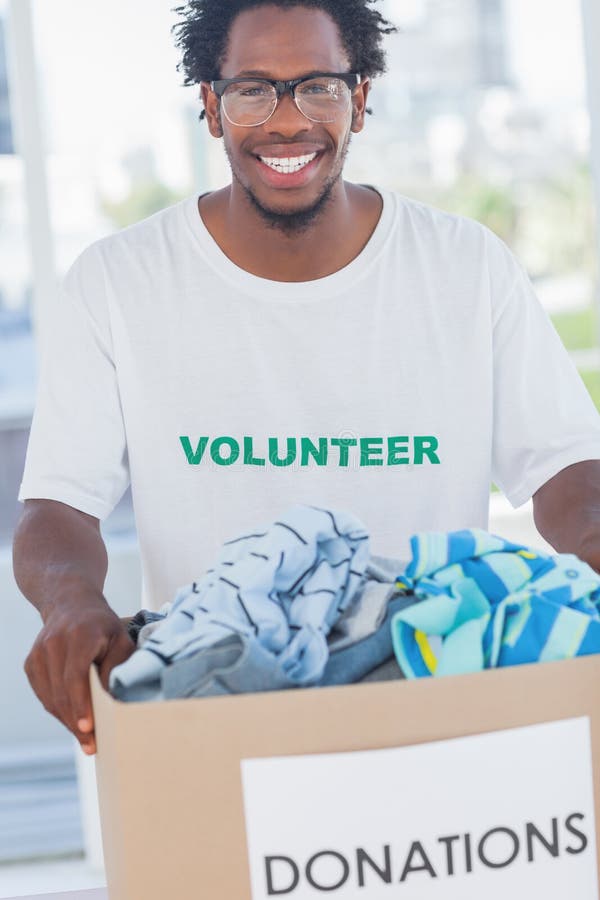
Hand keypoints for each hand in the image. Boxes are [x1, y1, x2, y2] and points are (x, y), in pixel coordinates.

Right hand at [24, 594, 134, 754]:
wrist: (71, 604)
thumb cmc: (103, 625)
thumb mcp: (121, 638)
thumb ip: (117, 666)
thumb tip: (113, 699)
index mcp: (80, 635)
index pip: (76, 676)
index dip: (81, 704)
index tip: (88, 728)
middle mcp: (54, 643)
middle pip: (61, 692)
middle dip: (76, 722)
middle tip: (92, 744)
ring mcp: (38, 652)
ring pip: (50, 697)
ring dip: (66, 721)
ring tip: (85, 739)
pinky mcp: (31, 662)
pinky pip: (43, 694)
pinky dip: (57, 710)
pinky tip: (72, 720)